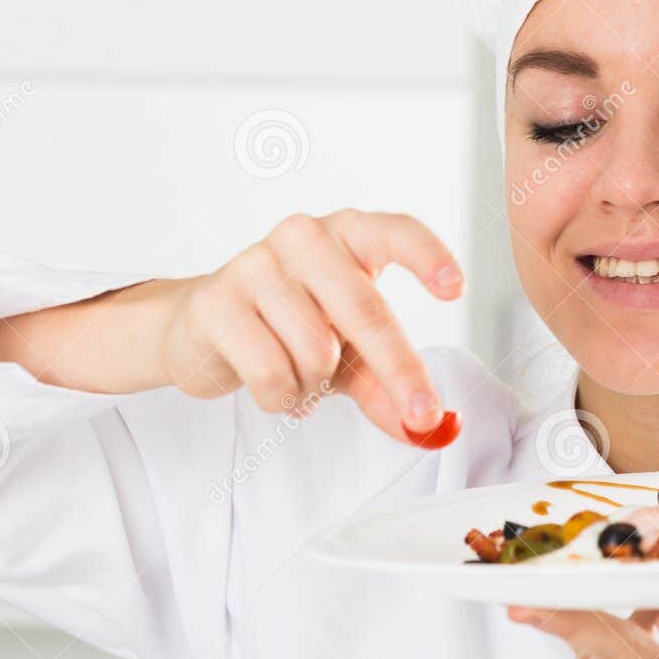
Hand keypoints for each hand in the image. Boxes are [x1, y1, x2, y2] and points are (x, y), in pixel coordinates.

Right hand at [157, 210, 463, 443]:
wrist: (202, 327)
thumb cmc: (290, 327)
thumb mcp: (350, 353)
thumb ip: (389, 384)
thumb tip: (430, 427)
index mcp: (348, 234)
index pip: (396, 232)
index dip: (428, 257)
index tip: (456, 289)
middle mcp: (304, 237)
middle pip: (365, 310)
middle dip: (400, 371)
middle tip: (424, 414)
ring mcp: (255, 265)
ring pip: (316, 351)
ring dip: (316, 385)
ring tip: (300, 375)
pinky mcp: (216, 304)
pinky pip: (271, 373)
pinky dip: (282, 397)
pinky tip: (273, 385)